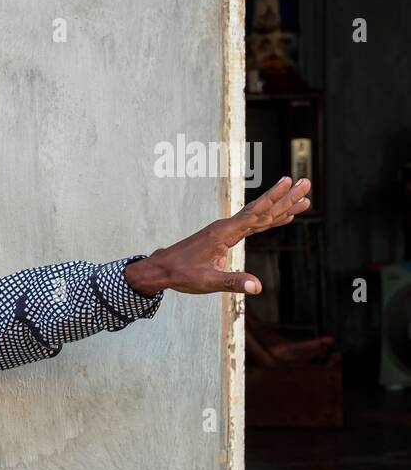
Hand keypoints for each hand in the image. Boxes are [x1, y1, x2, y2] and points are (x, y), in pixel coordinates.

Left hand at [123, 175, 311, 296]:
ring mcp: (227, 230)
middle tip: (306, 183)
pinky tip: (285, 217)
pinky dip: (270, 220)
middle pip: (262, 209)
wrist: (162, 269)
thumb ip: (233, 282)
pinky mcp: (226, 237)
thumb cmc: (182, 274)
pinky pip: (253, 225)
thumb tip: (258, 287)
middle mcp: (227, 227)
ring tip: (303, 197)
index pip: (255, 213)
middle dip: (285, 197)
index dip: (274, 199)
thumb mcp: (208, 281)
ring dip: (281, 206)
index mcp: (224, 232)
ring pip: (259, 215)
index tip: (290, 183)